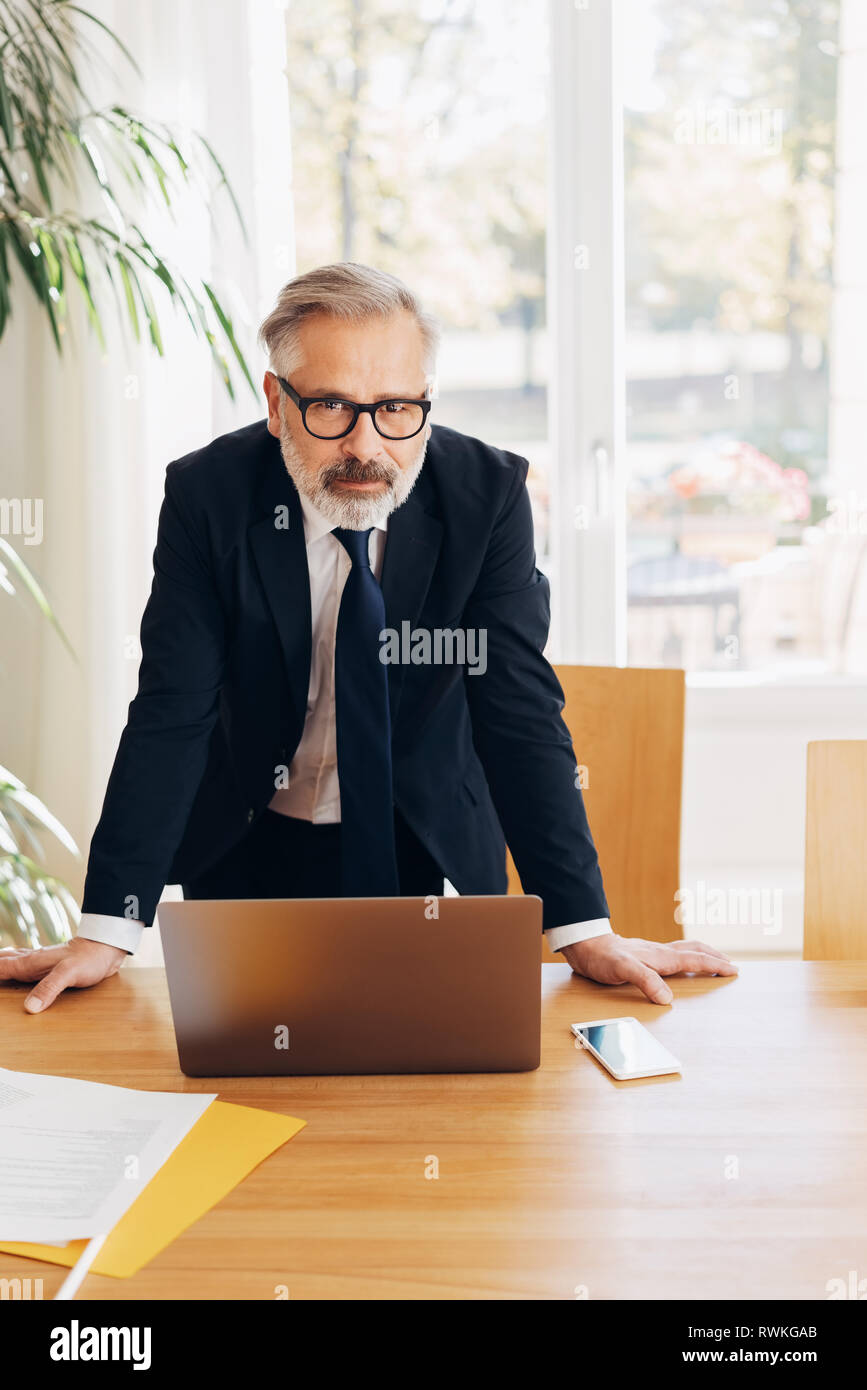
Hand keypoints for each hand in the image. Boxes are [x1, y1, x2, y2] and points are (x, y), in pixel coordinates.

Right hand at [0, 937, 127, 1012]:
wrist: (106, 947)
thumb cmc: (89, 959)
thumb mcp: (69, 974)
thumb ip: (49, 989)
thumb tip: (29, 1008)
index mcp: (30, 963)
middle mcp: (30, 960)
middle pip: (0, 962)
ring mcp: (38, 961)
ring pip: (9, 961)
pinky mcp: (46, 965)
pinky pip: (21, 964)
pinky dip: (9, 967)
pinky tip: (11, 969)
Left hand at [560, 934, 737, 1005]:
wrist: (585, 945)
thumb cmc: (602, 958)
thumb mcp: (623, 970)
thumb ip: (646, 981)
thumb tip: (667, 999)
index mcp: (660, 957)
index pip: (694, 960)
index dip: (714, 965)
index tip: (733, 970)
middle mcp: (659, 953)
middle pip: (694, 951)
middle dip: (714, 957)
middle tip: (731, 964)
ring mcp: (652, 953)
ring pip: (684, 950)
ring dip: (702, 954)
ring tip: (714, 959)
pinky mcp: (643, 955)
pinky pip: (672, 954)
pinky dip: (685, 956)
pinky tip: (680, 962)